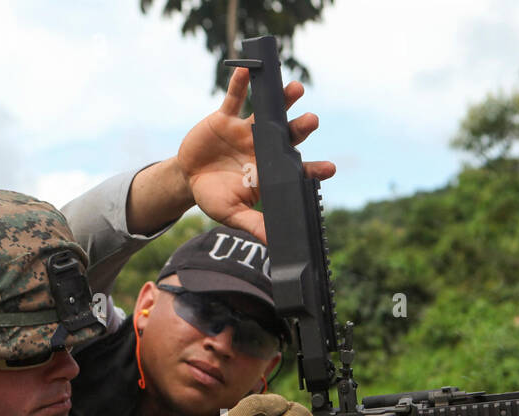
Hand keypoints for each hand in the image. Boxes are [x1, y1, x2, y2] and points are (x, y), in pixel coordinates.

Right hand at [177, 67, 336, 241]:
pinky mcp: (225, 118)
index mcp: (269, 172)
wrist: (188, 180)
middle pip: (287, 136)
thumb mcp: (232, 214)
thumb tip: (275, 243)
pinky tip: (248, 69)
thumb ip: (254, 225)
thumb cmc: (215, 198)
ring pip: (267, 113)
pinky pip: (235, 98)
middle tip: (313, 121)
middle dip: (301, 128)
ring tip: (296, 89)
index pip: (296, 169)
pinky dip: (240, 84)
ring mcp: (245, 131)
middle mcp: (263, 148)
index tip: (330, 169)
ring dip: (282, 100)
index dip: (313, 168)